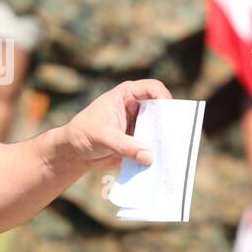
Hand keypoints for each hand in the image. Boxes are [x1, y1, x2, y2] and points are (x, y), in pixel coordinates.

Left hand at [57, 79, 172, 170]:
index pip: (153, 88)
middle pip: (161, 109)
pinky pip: (154, 145)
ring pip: (160, 129)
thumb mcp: (103, 137)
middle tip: (177, 137)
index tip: (169, 114)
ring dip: (166, 140)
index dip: (164, 97)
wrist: (74, 152)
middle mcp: (137, 107)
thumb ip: (125, 146)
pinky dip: (159, 152)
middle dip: (169, 122)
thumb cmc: (84, 133)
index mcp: (127, 95)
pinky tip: (164, 163)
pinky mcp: (139, 141)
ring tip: (173, 153)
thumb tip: (149, 157)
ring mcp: (139, 124)